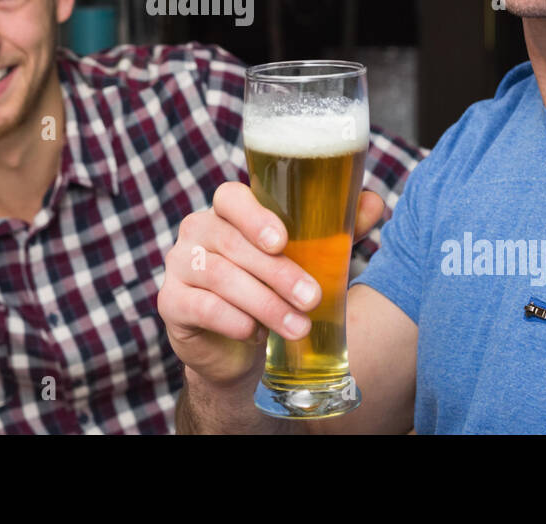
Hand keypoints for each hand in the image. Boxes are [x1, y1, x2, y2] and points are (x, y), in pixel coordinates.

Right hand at [158, 182, 384, 388]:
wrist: (239, 349)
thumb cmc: (273, 290)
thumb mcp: (307, 259)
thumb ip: (336, 230)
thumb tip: (374, 202)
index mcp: (227, 213)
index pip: (230, 197)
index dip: (254, 215)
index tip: (282, 240)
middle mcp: (197, 231)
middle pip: (231, 241)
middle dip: (276, 272)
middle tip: (312, 297)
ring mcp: (178, 266)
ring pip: (217, 275)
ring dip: (262, 302)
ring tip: (296, 326)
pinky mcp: (171, 303)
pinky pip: (200, 306)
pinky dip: (232, 320)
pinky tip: (255, 333)